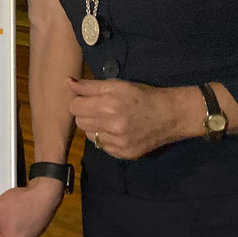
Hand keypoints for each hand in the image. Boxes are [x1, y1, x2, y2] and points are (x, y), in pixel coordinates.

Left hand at [68, 77, 191, 158]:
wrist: (170, 115)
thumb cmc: (142, 96)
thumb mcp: (117, 85)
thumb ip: (90, 86)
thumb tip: (67, 82)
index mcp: (109, 105)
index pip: (74, 107)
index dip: (80, 101)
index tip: (89, 99)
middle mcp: (112, 126)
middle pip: (79, 122)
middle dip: (85, 114)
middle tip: (99, 109)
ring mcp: (118, 143)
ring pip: (89, 135)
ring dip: (94, 127)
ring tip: (109, 120)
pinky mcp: (124, 154)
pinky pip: (101, 146)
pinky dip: (105, 139)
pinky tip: (117, 131)